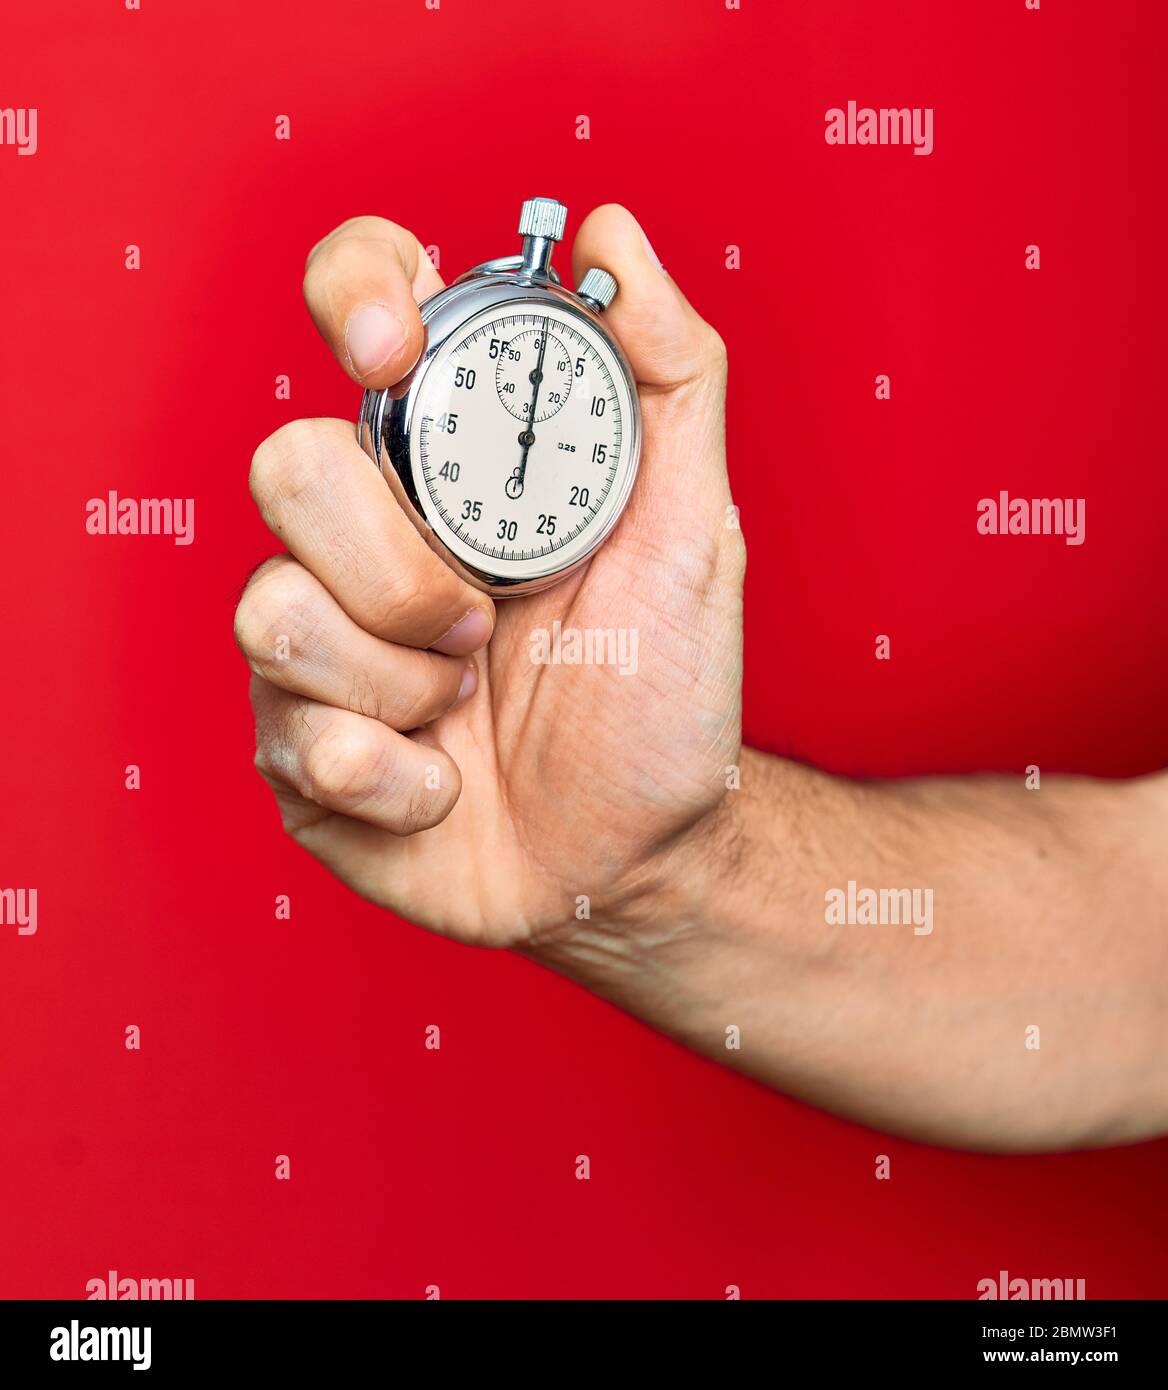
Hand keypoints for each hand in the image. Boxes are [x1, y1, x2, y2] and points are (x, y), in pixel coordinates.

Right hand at [235, 207, 744, 948]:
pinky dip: (403, 778)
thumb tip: (614, 232)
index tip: (397, 348)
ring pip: (273, 611)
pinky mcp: (297, 750)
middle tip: (485, 625)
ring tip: (470, 708)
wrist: (638, 855)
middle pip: (286, 468)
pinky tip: (447, 786)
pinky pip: (299, 739)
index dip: (355, 293)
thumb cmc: (659, 694)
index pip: (357, 310)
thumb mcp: (692, 532)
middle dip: (401, 569)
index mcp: (445, 466)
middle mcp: (363, 539)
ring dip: (406, 682)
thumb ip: (670, 381)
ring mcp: (318, 646)